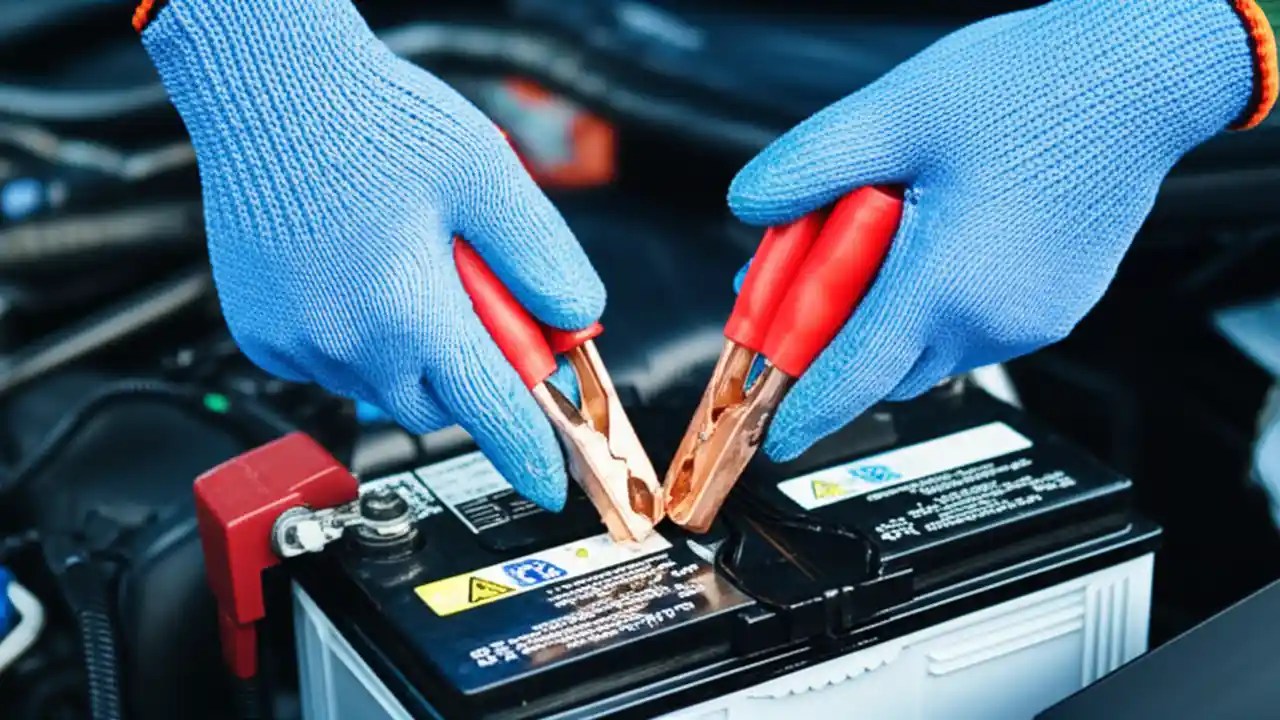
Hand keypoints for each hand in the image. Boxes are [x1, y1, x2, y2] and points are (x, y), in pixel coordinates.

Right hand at [142, 0, 603, 508]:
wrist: (267, 88)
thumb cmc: (368, 118)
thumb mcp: (488, 177)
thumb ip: (542, 258)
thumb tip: (576, 321)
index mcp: (409, 311)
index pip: (490, 411)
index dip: (529, 451)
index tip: (548, 483)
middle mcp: (344, 341)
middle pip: (436, 405)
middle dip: (467, 374)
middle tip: (471, 301)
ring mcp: (294, 343)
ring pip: (380, 387)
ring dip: (409, 354)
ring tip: (404, 269)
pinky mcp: (259, 333)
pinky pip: (328, 365)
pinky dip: (356, 341)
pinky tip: (356, 278)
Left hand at [728, 0, 1258, 460]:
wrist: (1137, 78)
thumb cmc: (1034, 89)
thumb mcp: (893, 112)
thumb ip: (807, 168)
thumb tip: (751, 205)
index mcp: (945, 284)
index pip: (852, 379)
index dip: (803, 411)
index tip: (773, 434)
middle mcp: (993, 319)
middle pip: (883, 367)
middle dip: (832, 339)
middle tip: (804, 276)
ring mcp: (1032, 320)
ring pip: (927, 349)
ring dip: (886, 317)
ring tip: (874, 238)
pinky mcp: (1056, 308)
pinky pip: (972, 330)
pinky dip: (934, 305)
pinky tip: (930, 240)